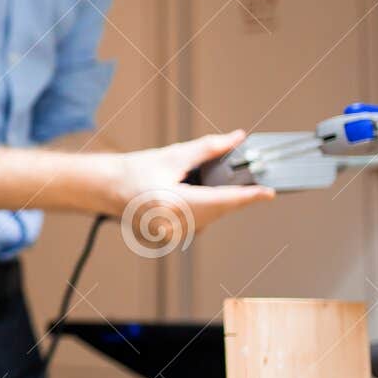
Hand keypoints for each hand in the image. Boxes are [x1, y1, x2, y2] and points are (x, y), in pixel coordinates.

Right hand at [110, 129, 275, 250]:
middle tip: (243, 183)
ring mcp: (171, 235)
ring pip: (211, 218)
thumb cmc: (136, 171)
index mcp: (173, 202)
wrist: (109, 188)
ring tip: (197, 187)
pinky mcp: (171, 239)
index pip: (221, 200)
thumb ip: (208, 149)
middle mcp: (172, 223)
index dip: (248, 197)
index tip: (268, 193)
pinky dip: (204, 211)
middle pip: (219, 210)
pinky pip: (199, 224)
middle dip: (234, 196)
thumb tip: (237, 138)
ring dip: (217, 203)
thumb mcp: (173, 155)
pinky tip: (191, 199)